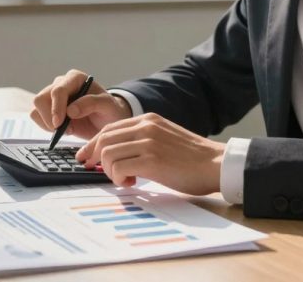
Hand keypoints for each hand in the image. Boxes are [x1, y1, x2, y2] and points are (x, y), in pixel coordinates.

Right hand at [30, 69, 132, 139]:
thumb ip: (92, 103)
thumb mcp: (108, 106)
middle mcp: (61, 84)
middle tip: (67, 130)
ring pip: (36, 108)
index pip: (58, 90)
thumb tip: (70, 111)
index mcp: (75, 78)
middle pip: (41, 98)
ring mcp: (52, 96)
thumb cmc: (109, 110)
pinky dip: (46, 126)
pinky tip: (63, 129)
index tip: (59, 124)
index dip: (56, 107)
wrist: (106, 120)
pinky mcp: (48, 109)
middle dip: (50, 117)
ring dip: (48, 123)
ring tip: (69, 129)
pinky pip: (36, 117)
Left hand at [76, 113, 225, 195]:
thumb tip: (116, 154)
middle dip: (94, 156)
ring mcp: (149, 143)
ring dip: (109, 170)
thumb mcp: (164, 137)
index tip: (86, 156)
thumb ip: (142, 140)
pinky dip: (119, 178)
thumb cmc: (192, 158)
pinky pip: (120, 168)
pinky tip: (132, 182)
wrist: (216, 164)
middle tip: (95, 170)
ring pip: (108, 154)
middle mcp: (146, 127)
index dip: (93, 143)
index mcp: (148, 120)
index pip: (110, 128)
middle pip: (104, 139)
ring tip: (124, 179)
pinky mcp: (152, 161)